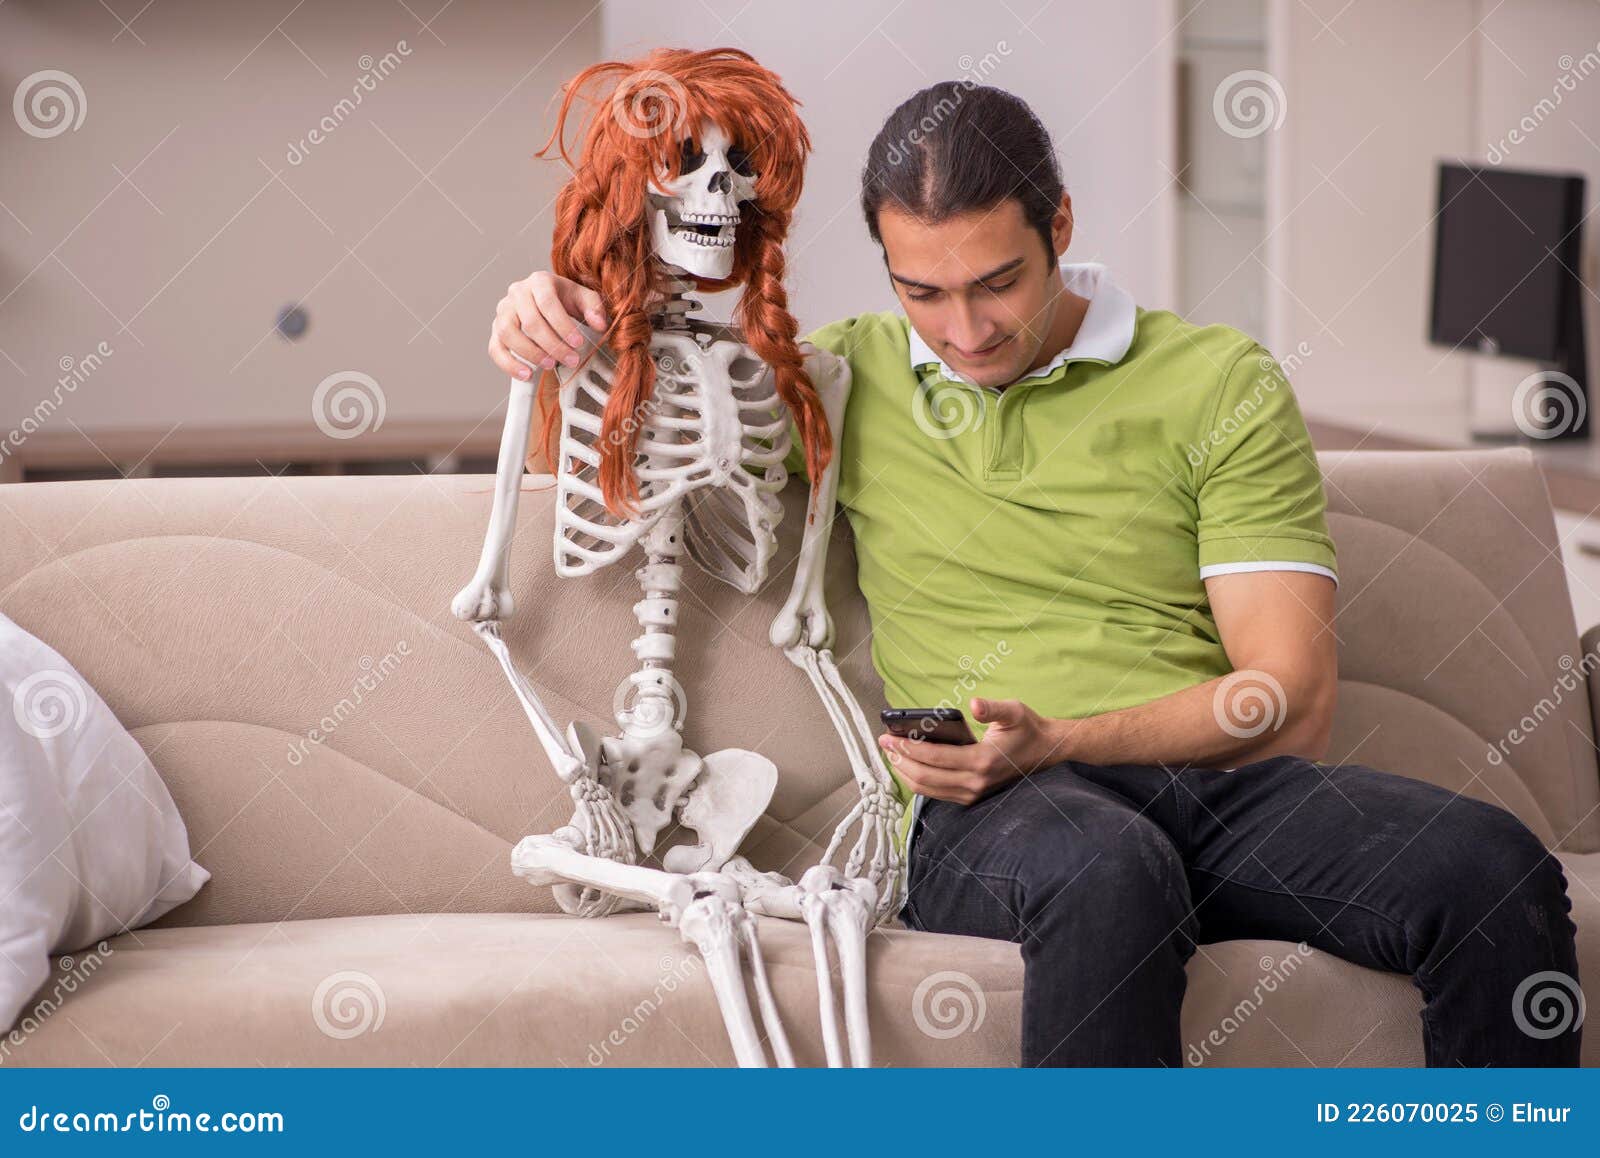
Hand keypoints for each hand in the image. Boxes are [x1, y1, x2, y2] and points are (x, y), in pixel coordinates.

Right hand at [489, 271, 608, 379]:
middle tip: (571, 360)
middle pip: (530, 321)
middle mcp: (517, 293)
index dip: (563, 325)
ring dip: (531, 353)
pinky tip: (526, 375)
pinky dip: (508, 364)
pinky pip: (495, 349)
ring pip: (509, 333)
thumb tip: (599, 325)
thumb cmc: (567, 300)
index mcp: (539, 281)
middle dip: (553, 345)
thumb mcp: (585, 299)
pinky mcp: (496, 330)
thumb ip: (595, 309)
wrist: (549, 301)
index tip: (579, 343)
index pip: (547, 303)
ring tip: (550, 365)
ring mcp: (503, 311)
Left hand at [876, 697, 1057, 805]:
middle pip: (925, 777)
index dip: (908, 748)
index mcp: (982, 761)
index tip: (889, 737)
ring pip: (927, 789)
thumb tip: (973, 704)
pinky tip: (908, 765)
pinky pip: (936, 794)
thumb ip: (993, 708)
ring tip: (892, 754)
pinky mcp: (971, 798)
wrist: (1046, 753)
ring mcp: (973, 794)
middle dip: (899, 760)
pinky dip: (918, 781)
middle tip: (884, 743)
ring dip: (905, 772)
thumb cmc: (1028, 729)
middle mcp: (975, 783)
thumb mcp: (1014, 711)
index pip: (934, 758)